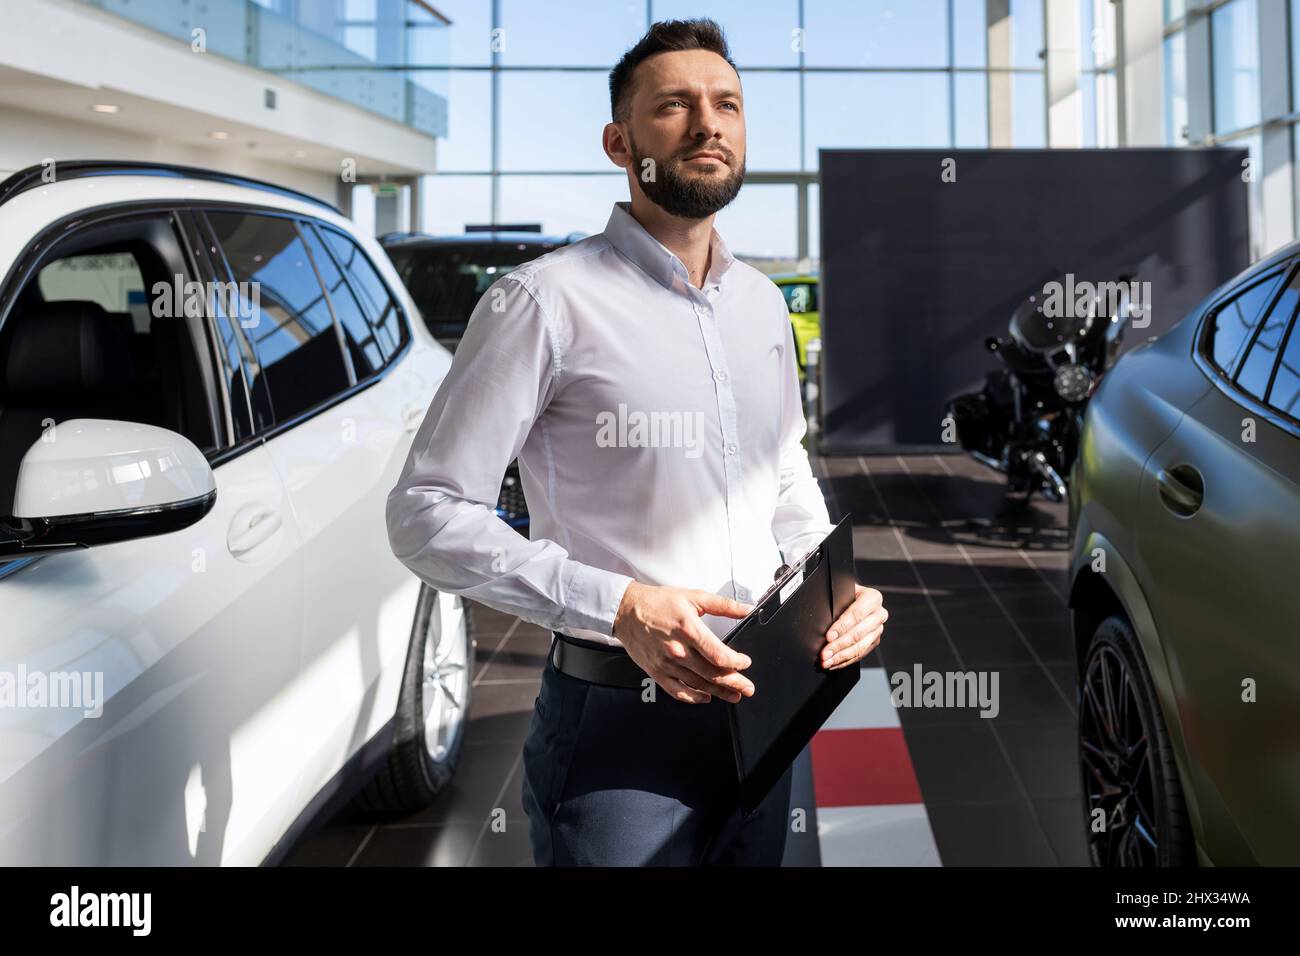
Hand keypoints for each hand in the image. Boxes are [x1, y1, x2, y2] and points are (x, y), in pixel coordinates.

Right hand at [612, 581, 755, 703]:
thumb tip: (745, 609)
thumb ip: (722, 605)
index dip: (737, 662)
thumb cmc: (657, 603)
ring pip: (698, 684)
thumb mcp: (693, 597)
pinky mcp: (657, 671)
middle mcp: (678, 649)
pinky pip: (677, 691)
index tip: (744, 663)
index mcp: (689, 630)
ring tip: (733, 695)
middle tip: (748, 688)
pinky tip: (704, 697)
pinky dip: (693, 697)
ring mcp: (667, 663)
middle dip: (735, 683)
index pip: (719, 655)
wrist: (626, 610)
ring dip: (719, 692)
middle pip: (712, 673)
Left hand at [821, 584, 886, 669]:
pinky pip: (860, 654)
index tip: (829, 637)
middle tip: (825, 654)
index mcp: (872, 598)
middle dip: (839, 646)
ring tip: (827, 662)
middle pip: (858, 634)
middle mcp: (879, 614)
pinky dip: (845, 660)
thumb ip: (835, 603)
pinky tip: (834, 663)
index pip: (856, 614)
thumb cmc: (845, 595)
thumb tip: (822, 620)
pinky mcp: (874, 641)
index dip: (842, 627)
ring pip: (860, 647)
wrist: (854, 598)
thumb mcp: (841, 593)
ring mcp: (878, 629)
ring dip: (841, 657)